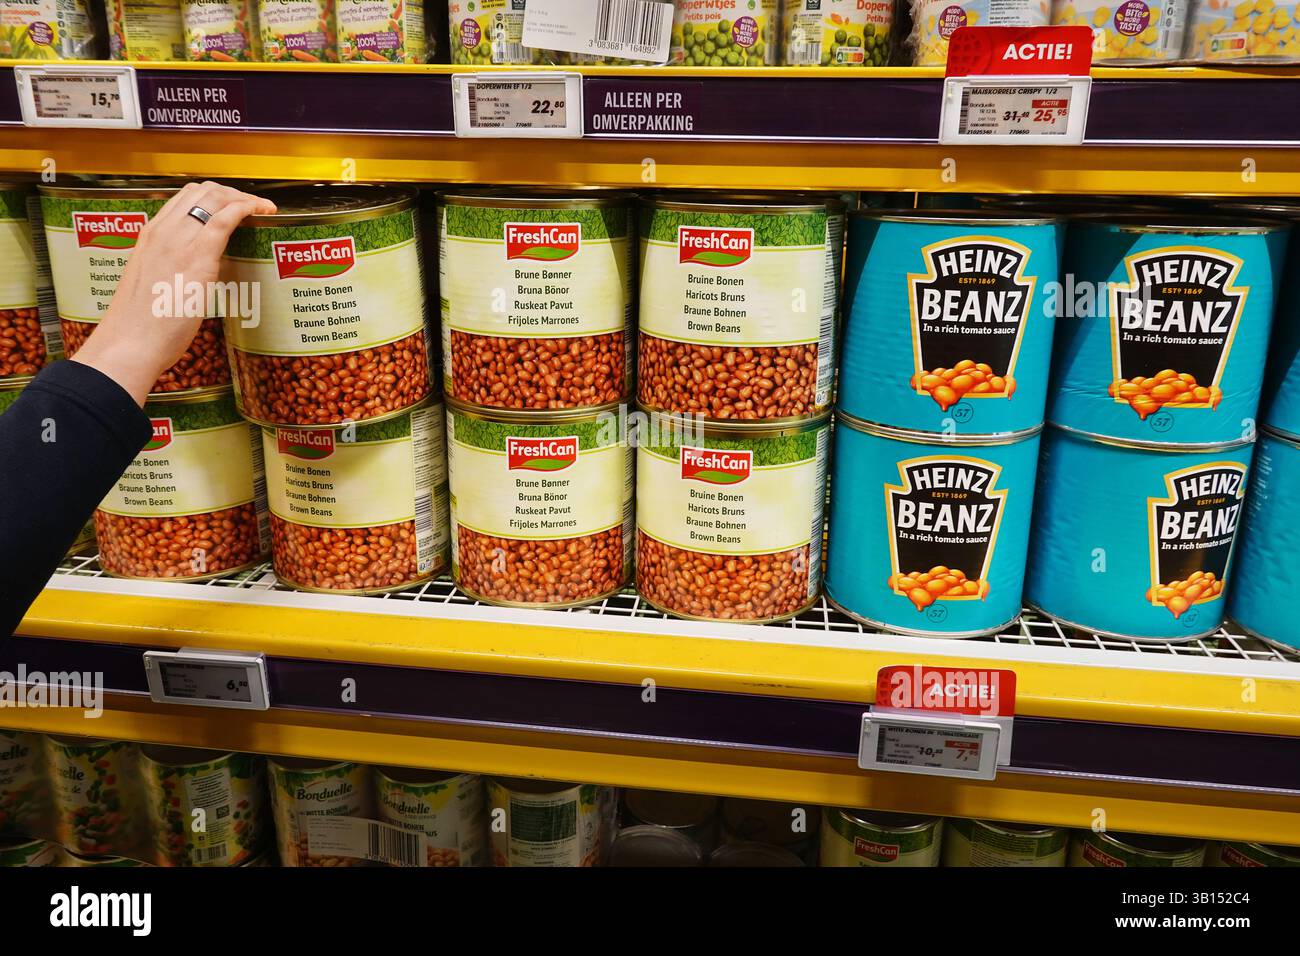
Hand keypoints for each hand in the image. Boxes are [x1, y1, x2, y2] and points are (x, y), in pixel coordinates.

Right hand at [70, 181, 275, 404]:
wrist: (130, 342)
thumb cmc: (139, 325)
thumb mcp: (151, 285)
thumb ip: (169, 272)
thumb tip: (189, 277)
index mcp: (149, 236)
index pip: (183, 199)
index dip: (212, 196)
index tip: (231, 205)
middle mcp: (163, 231)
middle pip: (202, 191)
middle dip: (232, 193)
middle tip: (251, 206)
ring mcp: (179, 242)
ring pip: (215, 198)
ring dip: (243, 197)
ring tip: (261, 207)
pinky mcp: (198, 257)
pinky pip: (225, 219)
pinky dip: (247, 208)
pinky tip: (262, 211)